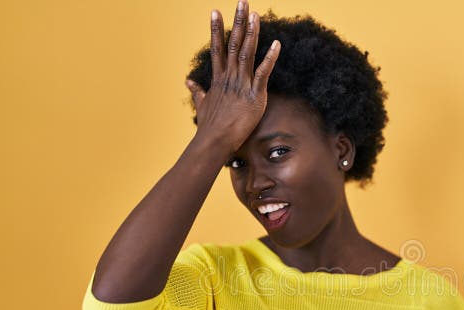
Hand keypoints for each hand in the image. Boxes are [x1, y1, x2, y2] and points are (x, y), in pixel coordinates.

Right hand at [185, 1, 280, 150]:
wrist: (214, 141)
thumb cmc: (209, 126)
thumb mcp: (201, 104)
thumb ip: (196, 90)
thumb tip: (187, 81)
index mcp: (219, 79)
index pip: (218, 48)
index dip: (217, 29)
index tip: (215, 11)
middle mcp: (229, 78)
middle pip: (234, 44)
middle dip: (238, 22)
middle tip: (242, 2)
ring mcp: (241, 85)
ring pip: (247, 53)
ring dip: (252, 33)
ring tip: (254, 14)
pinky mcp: (254, 95)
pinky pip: (264, 73)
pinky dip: (270, 58)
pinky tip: (276, 43)